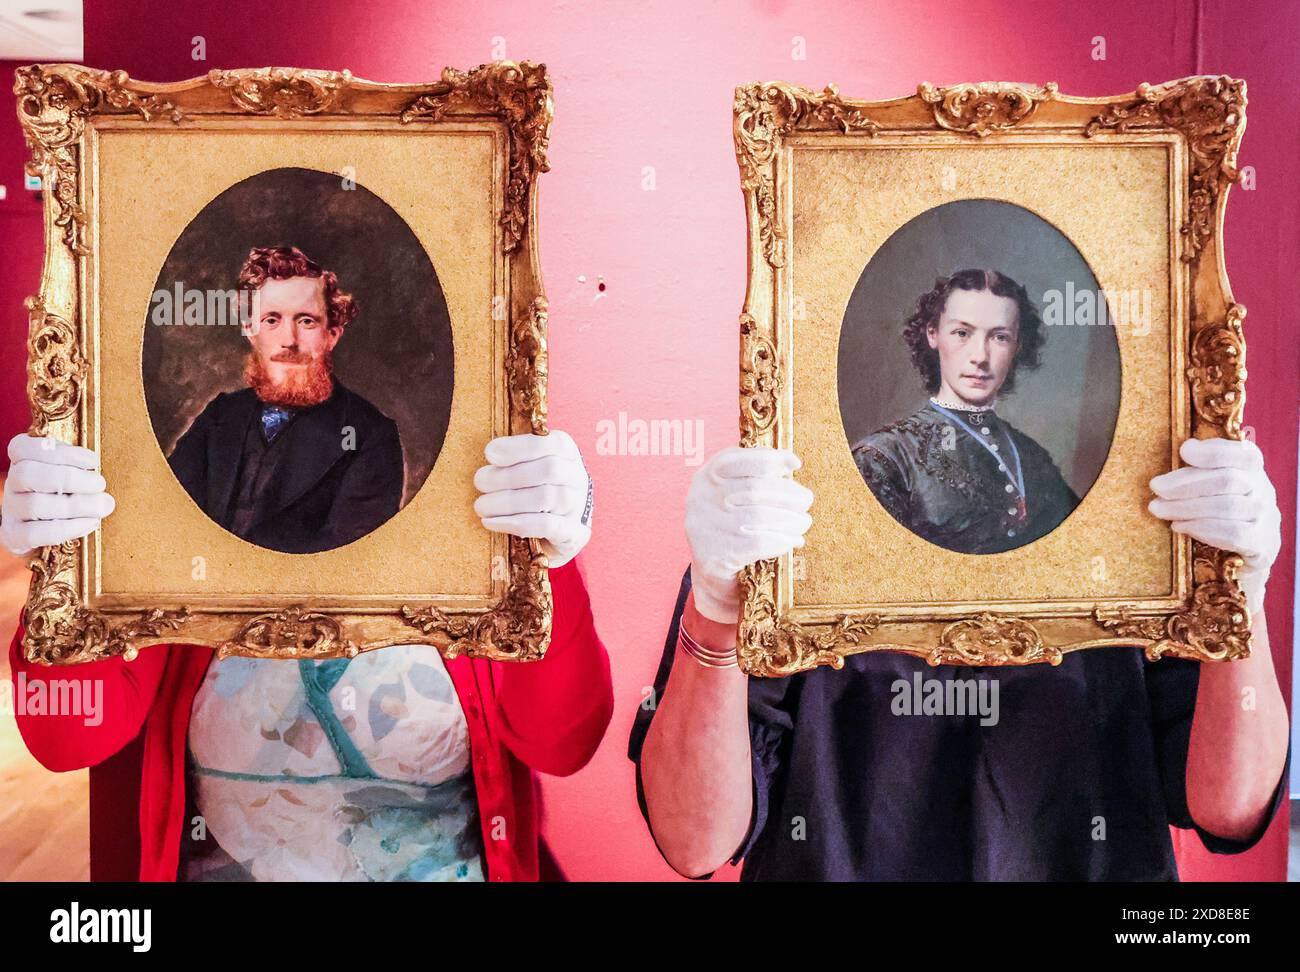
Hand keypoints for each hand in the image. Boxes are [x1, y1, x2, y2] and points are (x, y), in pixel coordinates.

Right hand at [1, 434, 115, 556]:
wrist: (47, 528)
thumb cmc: (67, 492)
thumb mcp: (72, 473)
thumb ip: (83, 474)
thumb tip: (104, 496)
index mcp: (21, 460)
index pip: (23, 448)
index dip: (60, 453)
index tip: (93, 461)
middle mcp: (12, 483)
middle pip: (27, 474)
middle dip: (69, 478)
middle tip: (100, 484)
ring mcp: (11, 510)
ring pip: (34, 505)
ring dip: (75, 505)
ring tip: (102, 506)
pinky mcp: (14, 535)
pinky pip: (34, 533)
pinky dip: (67, 528)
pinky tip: (90, 523)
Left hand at [473, 430, 591, 568]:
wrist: (560, 531)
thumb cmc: (536, 490)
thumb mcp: (530, 466)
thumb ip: (515, 456)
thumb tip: (493, 453)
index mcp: (568, 454)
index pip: (552, 444)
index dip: (519, 447)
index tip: (489, 454)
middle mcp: (578, 478)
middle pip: (549, 470)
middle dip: (508, 476)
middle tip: (480, 482)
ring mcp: (578, 507)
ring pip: (545, 497)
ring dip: (506, 501)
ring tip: (481, 506)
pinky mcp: (572, 533)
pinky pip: (544, 526)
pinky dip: (513, 523)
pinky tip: (490, 522)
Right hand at [685, 446, 813, 623]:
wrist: (712, 571)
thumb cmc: (732, 524)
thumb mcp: (735, 493)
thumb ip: (756, 474)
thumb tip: (790, 463)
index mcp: (706, 477)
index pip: (739, 460)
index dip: (770, 458)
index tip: (796, 463)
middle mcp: (700, 499)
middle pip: (754, 489)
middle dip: (788, 494)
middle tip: (806, 501)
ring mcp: (704, 528)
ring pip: (759, 517)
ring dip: (790, 520)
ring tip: (803, 523)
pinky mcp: (714, 555)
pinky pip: (758, 543)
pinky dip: (782, 540)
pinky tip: (793, 541)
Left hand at [1148, 437, 1280, 615]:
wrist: (1245, 558)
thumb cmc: (1220, 515)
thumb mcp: (1212, 490)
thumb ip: (1197, 476)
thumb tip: (1164, 476)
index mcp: (1252, 470)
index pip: (1242, 453)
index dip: (1213, 451)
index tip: (1184, 450)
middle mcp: (1264, 490)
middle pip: (1227, 480)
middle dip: (1185, 483)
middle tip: (1155, 488)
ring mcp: (1266, 518)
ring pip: (1227, 507)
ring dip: (1186, 507)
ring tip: (1158, 509)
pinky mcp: (1262, 544)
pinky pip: (1233, 534)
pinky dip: (1201, 528)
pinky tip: (1178, 527)